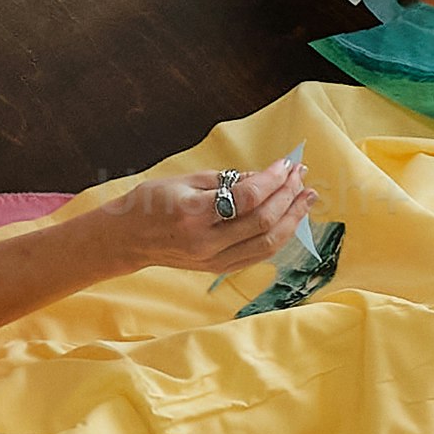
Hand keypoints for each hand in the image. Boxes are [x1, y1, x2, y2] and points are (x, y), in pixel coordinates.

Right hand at [97, 158, 313, 282]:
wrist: (128, 239)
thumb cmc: (152, 202)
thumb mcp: (186, 180)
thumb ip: (226, 180)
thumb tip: (264, 176)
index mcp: (193, 214)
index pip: (246, 198)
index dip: (272, 180)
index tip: (285, 165)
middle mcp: (205, 242)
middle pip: (262, 222)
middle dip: (288, 196)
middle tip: (301, 176)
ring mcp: (213, 260)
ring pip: (267, 243)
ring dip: (292, 219)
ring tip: (306, 197)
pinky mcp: (218, 268)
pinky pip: (258, 255)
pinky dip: (279, 236)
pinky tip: (289, 219)